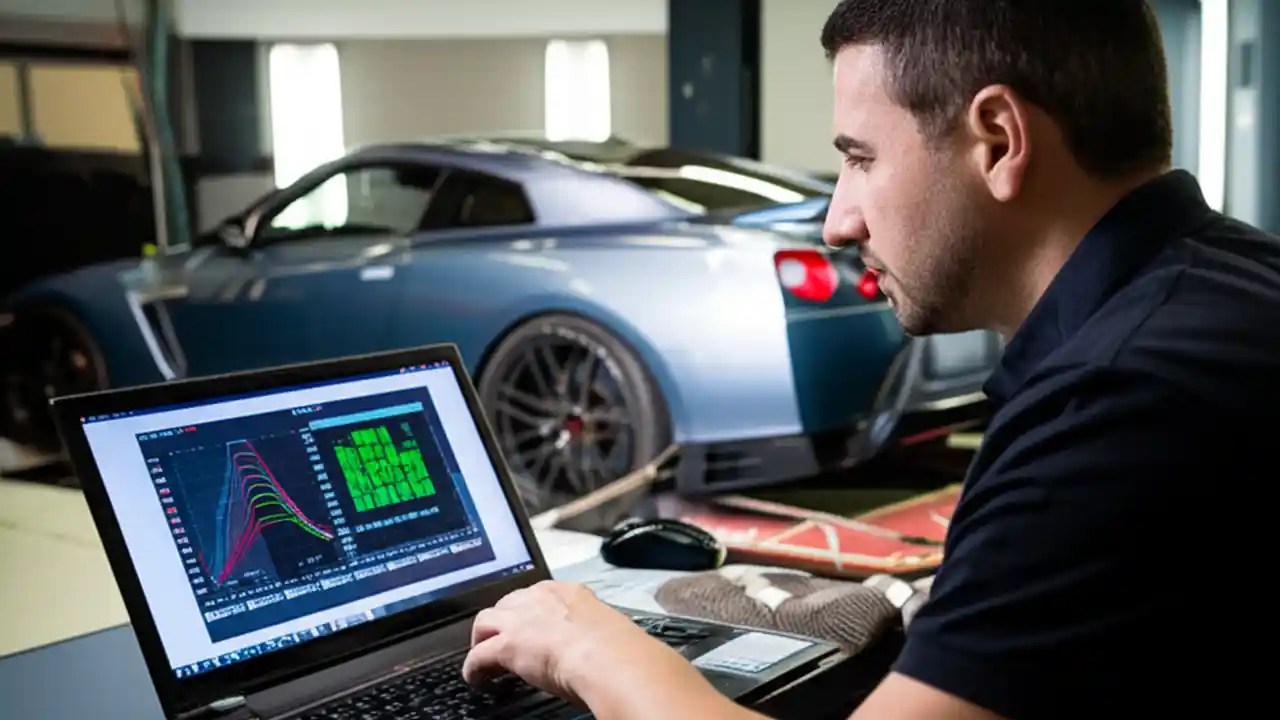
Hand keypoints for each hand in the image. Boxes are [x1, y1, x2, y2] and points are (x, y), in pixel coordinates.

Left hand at [461, 580, 692, 706]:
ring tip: (482, 654)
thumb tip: (598, 648)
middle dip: (502, 619)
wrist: (609, 658)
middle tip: (501, 638)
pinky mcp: (507, 645)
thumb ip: (592, 632)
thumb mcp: (605, 630)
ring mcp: (521, 620)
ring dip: (483, 638)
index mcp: (568, 593)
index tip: (528, 622)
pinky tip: (475, 678)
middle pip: (507, 603)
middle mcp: (540, 599)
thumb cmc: (618, 649)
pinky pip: (479, 655)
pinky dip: (474, 667)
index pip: (538, 595)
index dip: (528, 610)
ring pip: (486, 621)